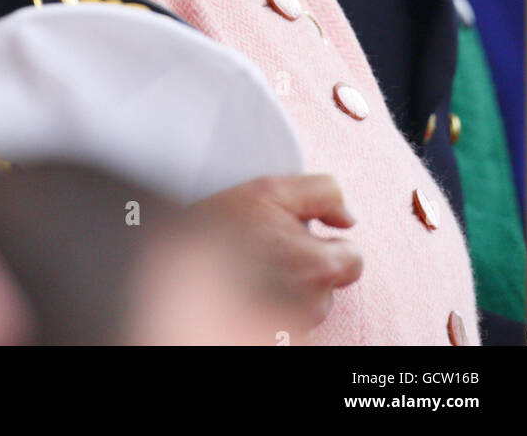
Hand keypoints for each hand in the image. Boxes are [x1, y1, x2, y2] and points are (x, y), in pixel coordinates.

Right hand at [195, 173, 362, 337]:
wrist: (173, 272)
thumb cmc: (216, 231)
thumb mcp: (270, 190)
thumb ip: (323, 192)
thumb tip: (346, 216)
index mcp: (317, 266)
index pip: (353, 260)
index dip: (328, 244)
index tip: (301, 241)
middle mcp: (310, 305)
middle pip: (326, 284)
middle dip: (303, 268)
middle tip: (264, 252)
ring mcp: (292, 328)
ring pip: (304, 305)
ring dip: (285, 289)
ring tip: (249, 270)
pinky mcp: (274, 337)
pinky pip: (286, 324)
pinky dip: (270, 308)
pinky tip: (245, 292)